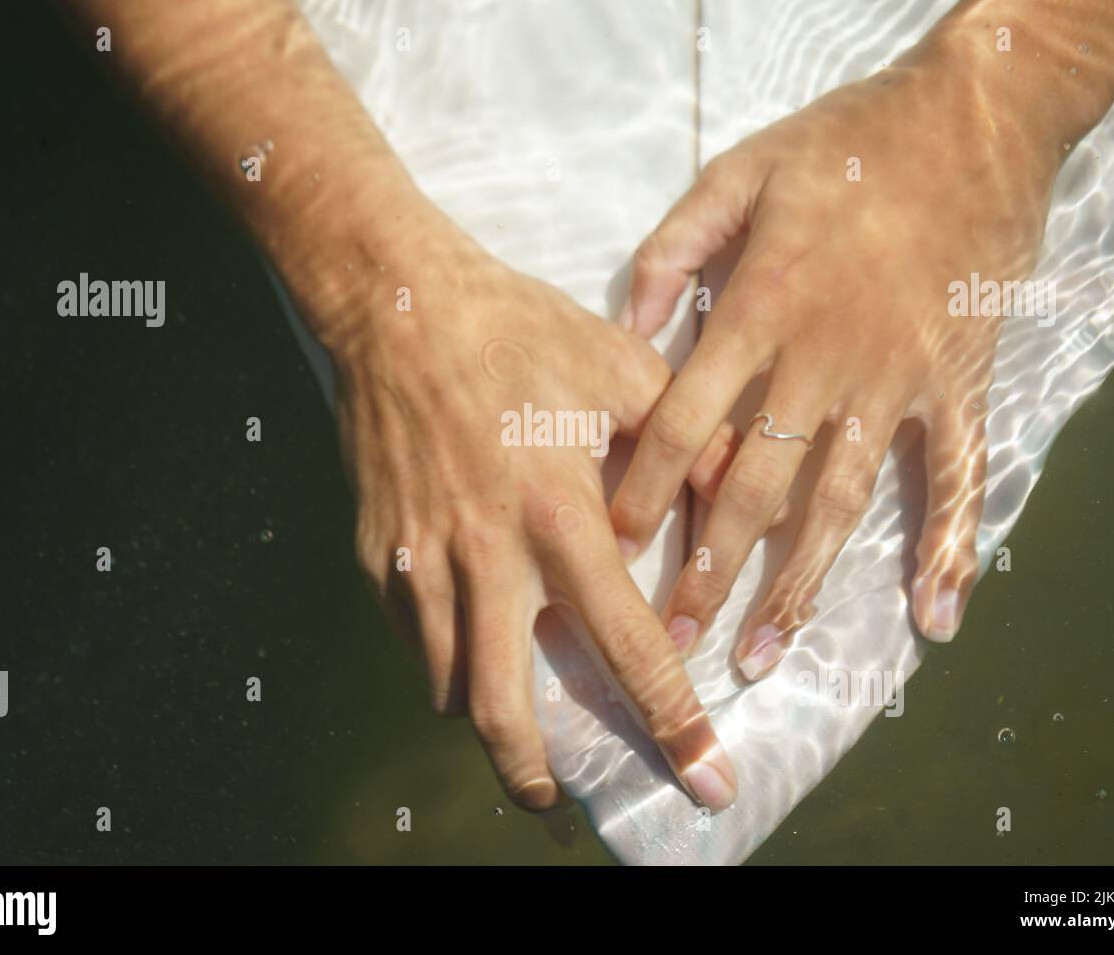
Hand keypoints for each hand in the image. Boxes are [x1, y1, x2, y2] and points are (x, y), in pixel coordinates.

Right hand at [296, 200, 738, 810]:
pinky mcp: (374, 550)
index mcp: (557, 514)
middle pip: (500, 706)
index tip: (704, 780)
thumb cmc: (516, 332)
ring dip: (486, 720)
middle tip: (561, 809)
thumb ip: (688, 444)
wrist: (395, 303)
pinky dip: (444, 656)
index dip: (670, 721)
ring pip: (444, 683)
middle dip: (534, 776)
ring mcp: (417, 557)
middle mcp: (484, 554)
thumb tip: (739, 496)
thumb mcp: (621, 369)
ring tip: (518, 730)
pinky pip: (411, 632)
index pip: (624, 644)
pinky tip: (470, 638)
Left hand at [611, 42, 1063, 679]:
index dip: (643, 493)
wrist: (972, 125)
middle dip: (706, 569)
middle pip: (752, 486)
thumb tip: (625, 327)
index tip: (611, 552)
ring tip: (759, 652)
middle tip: (671, 639)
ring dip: (796, 586)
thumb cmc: (844, 146)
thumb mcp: (739, 172)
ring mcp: (896, 382)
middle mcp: (822, 363)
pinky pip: (954, 476)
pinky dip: (950, 547)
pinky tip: (935, 618)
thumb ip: (674, 250)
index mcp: (761, 311)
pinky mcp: (957, 385)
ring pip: (838, 502)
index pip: (683, 424)